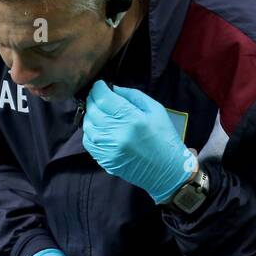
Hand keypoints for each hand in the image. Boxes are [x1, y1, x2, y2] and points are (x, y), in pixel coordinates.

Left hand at [82, 81, 194, 203]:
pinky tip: (99, 127)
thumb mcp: (155, 109)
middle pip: (93, 110)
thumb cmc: (164, 137)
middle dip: (93, 99)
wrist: (167, 170)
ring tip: (99, 111)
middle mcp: (116, 133)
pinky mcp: (105, 160)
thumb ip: (132, 95)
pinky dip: (90, 131)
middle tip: (98, 96)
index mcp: (131, 118)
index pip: (103, 98)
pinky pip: (88, 141)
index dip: (98, 88)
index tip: (101, 85)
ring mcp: (108, 149)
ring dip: (90, 115)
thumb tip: (113, 89)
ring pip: (87, 125)